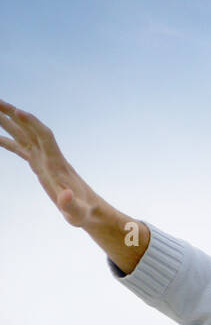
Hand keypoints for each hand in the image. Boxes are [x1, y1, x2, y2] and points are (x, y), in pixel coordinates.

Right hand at [0, 99, 101, 227]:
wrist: (89, 210)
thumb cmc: (84, 212)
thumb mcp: (78, 212)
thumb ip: (71, 205)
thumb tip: (66, 197)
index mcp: (57, 162)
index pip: (44, 136)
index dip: (32, 123)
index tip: (17, 111)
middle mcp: (49, 156)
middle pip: (30, 129)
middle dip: (13, 114)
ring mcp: (43, 159)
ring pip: (23, 135)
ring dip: (8, 122)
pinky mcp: (39, 166)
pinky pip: (21, 149)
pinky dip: (8, 142)